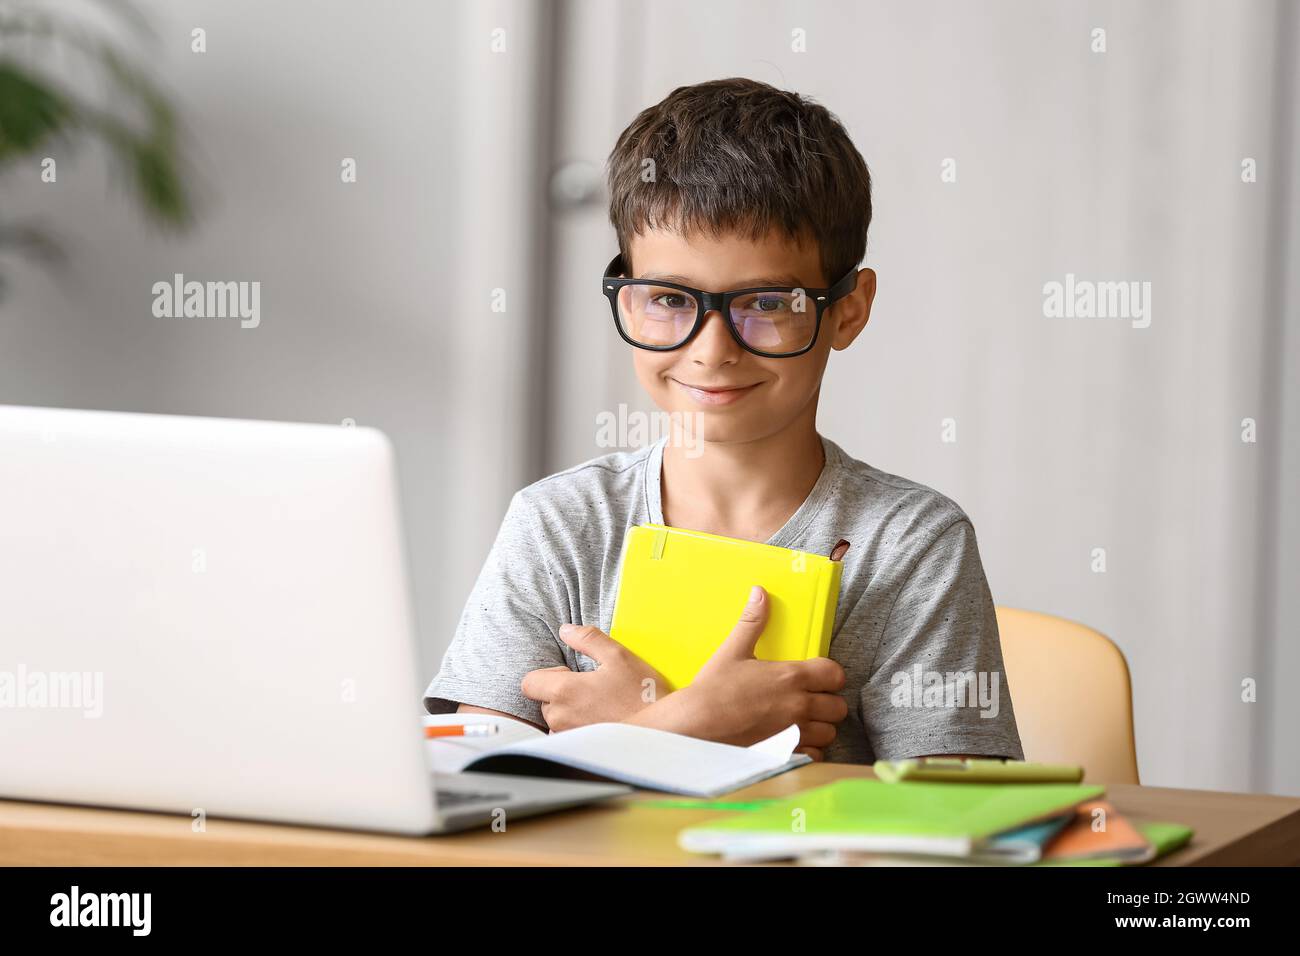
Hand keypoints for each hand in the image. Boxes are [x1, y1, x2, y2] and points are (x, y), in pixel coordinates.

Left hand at [520, 623, 670, 731]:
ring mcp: (570, 737)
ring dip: (569, 712)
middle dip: (561, 693)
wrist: (664, 729)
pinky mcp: (581, 751)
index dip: (547, 675)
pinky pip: (569, 737)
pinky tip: (602, 721)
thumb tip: (566, 630)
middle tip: (591, 688)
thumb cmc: (642, 693)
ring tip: (599, 705)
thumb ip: (587, 639)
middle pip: (544, 702)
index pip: (529, 683)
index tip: (569, 674)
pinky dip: (579, 729)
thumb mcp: (618, 656)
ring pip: (556, 721)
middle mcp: (561, 718)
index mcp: (564, 691)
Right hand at [629, 586, 847, 759]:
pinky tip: (791, 741)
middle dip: (827, 703)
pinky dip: (808, 749)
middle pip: (838, 707)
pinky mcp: (786, 754)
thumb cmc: (713, 689)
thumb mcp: (732, 651)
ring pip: (829, 732)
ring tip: (801, 722)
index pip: (835, 675)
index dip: (829, 676)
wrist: (695, 727)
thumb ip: (752, 622)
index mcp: (791, 677)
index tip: (817, 677)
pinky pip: (815, 754)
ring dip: (820, 727)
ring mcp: (795, 733)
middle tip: (809, 700)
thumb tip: (759, 592)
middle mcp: (799, 706)